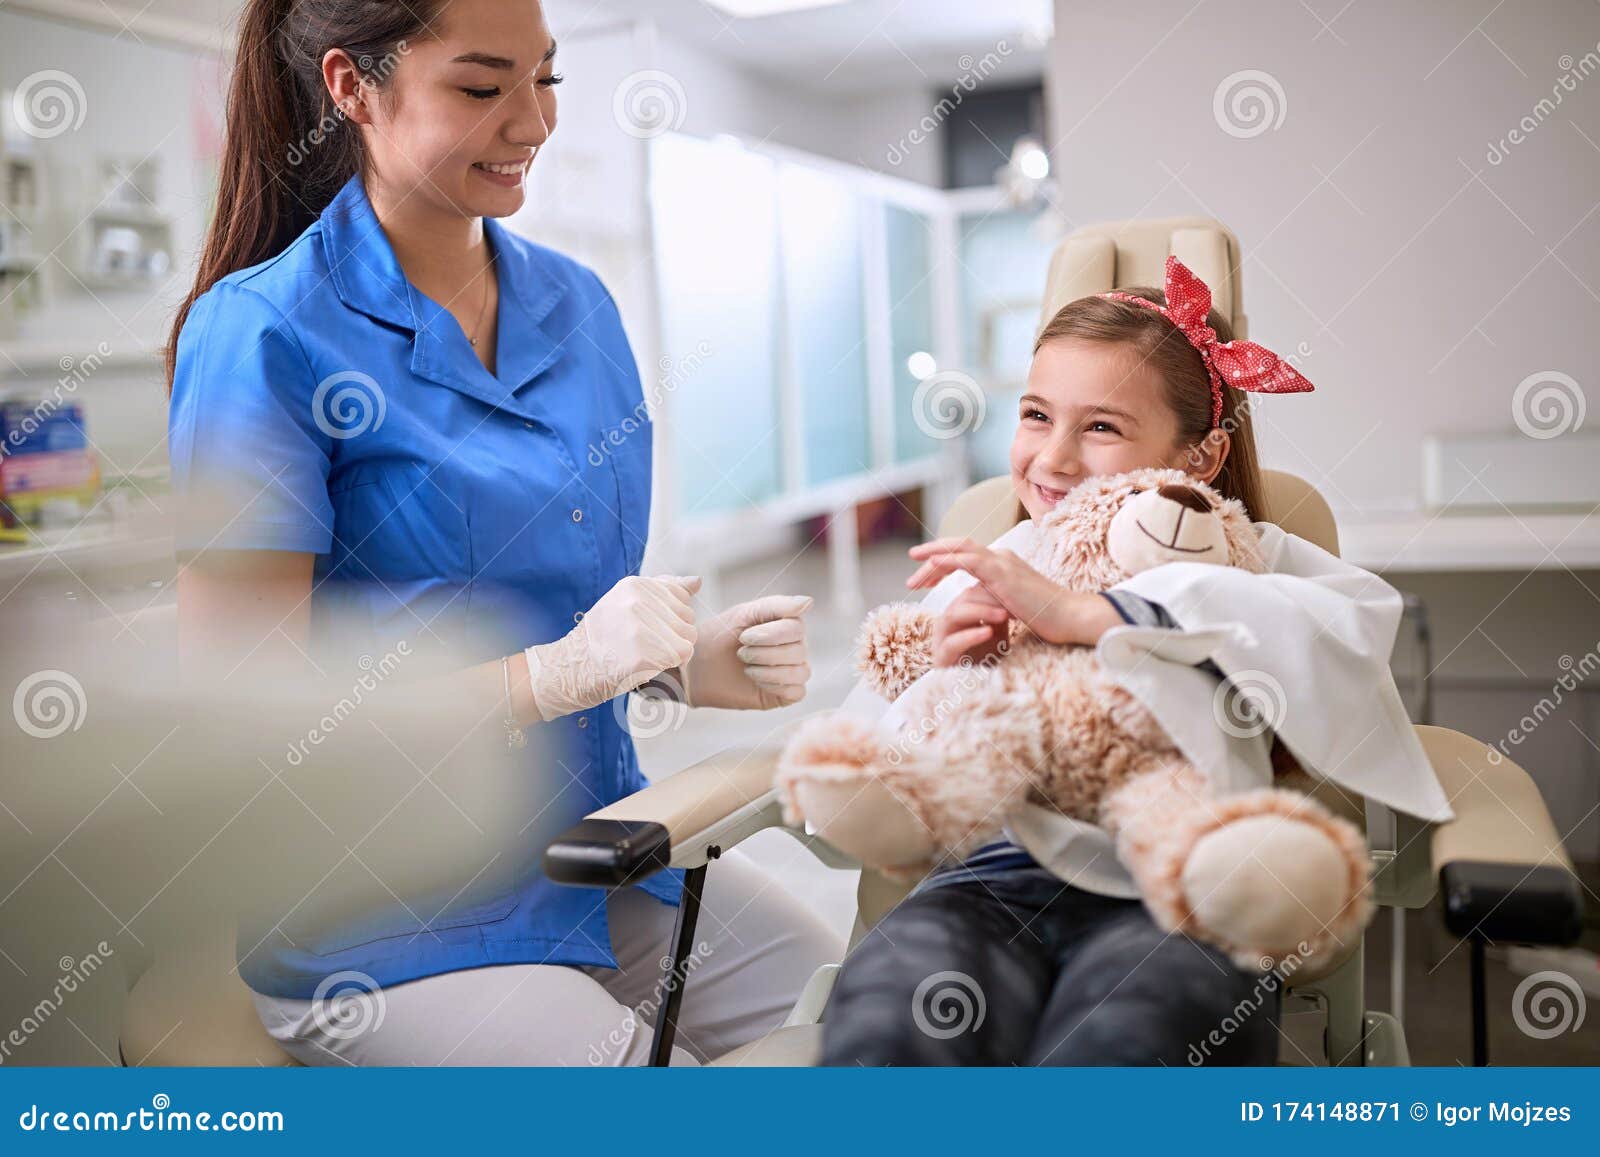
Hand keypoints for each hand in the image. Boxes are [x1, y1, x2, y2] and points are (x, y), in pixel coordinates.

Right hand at [524, 574, 699, 720]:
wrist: (570, 669)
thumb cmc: (603, 637)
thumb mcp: (627, 602)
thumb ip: (664, 589)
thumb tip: (697, 581)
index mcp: (635, 585)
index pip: (682, 599)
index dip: (669, 619)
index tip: (643, 628)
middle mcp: (638, 601)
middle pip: (688, 619)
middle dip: (673, 636)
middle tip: (641, 644)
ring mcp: (640, 627)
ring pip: (689, 638)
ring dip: (672, 652)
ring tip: (643, 654)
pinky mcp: (643, 654)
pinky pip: (682, 655)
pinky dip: (670, 664)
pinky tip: (646, 665)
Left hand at [681, 595, 812, 709]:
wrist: (696, 667)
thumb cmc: (719, 636)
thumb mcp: (745, 614)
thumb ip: (777, 605)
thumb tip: (809, 602)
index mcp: (786, 624)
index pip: (797, 627)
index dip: (771, 634)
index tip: (743, 636)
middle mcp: (794, 646)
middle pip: (800, 650)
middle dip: (765, 653)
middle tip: (741, 653)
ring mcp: (791, 670)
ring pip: (801, 671)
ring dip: (768, 670)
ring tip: (746, 668)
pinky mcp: (784, 694)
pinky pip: (797, 691)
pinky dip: (775, 685)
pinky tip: (756, 681)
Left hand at [907, 538, 1114, 646]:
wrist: (1069, 617)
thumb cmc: (1046, 617)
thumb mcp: (1011, 605)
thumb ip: (992, 599)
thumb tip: (974, 604)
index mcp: (1003, 564)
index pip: (965, 557)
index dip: (942, 564)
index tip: (924, 578)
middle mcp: (1001, 557)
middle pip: (958, 548)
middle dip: (932, 557)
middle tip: (912, 575)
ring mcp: (1002, 562)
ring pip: (960, 549)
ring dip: (933, 556)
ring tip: (914, 564)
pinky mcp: (1002, 573)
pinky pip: (968, 560)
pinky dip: (948, 559)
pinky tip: (930, 563)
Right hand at [932, 586, 1011, 668]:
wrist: (983, 692)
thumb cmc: (990, 660)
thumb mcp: (997, 631)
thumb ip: (998, 611)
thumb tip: (1011, 588)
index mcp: (960, 615)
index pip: (970, 592)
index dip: (990, 588)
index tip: (1015, 590)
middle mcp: (947, 625)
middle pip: (960, 600)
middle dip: (986, 597)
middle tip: (1010, 599)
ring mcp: (941, 642)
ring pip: (952, 616)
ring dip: (979, 612)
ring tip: (1002, 615)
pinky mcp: (941, 661)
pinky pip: (951, 643)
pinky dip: (970, 635)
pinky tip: (988, 632)